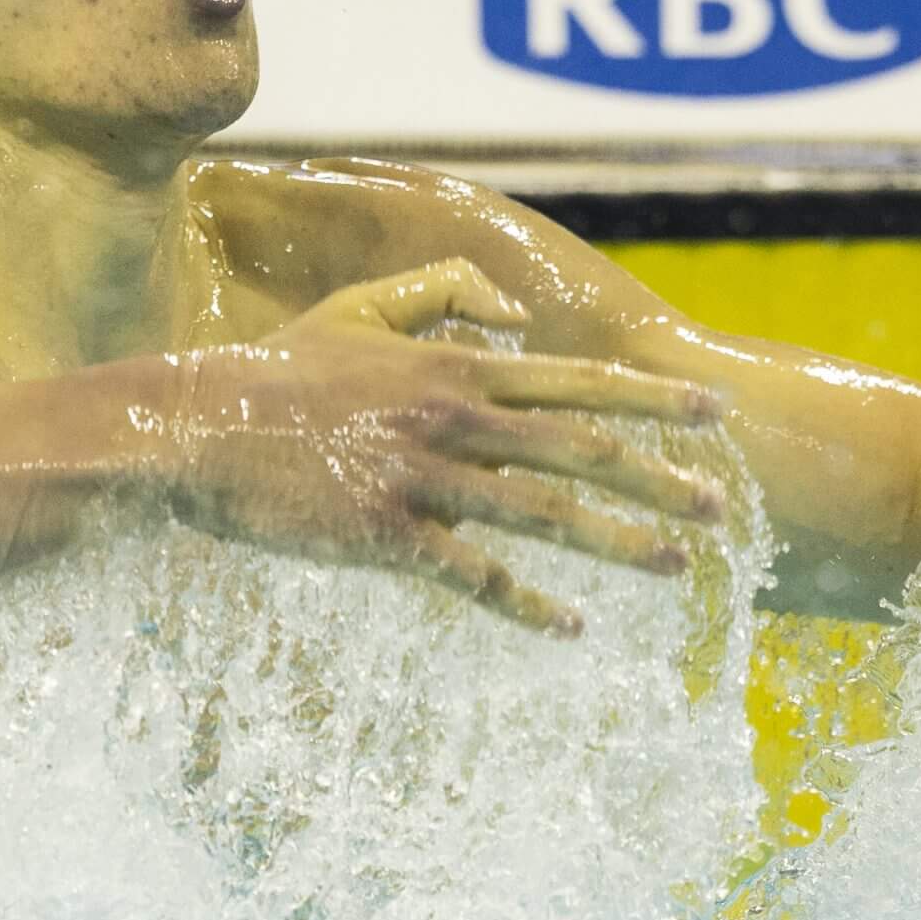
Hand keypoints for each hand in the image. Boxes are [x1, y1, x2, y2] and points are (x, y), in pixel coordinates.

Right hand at [164, 258, 726, 633]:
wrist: (198, 428)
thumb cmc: (276, 371)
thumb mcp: (358, 310)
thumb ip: (441, 293)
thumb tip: (516, 318)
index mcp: (452, 369)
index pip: (576, 383)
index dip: (651, 400)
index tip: (713, 413)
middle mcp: (451, 421)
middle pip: (580, 451)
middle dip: (659, 480)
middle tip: (722, 508)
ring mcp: (422, 481)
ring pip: (543, 515)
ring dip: (618, 544)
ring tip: (676, 568)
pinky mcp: (386, 536)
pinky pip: (474, 576)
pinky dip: (527, 604)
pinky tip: (570, 625)